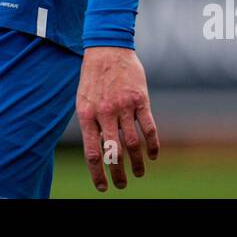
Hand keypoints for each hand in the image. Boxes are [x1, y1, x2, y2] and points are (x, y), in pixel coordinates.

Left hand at [76, 46, 159, 191]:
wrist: (107, 48)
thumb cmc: (93, 78)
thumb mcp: (83, 100)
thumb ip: (91, 124)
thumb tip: (100, 151)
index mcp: (87, 115)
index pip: (92, 153)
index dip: (98, 174)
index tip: (103, 187)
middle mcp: (105, 113)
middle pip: (114, 153)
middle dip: (119, 174)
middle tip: (123, 185)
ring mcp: (124, 106)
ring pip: (133, 143)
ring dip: (138, 163)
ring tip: (139, 173)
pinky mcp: (140, 100)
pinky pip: (148, 128)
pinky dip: (153, 145)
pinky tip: (153, 155)